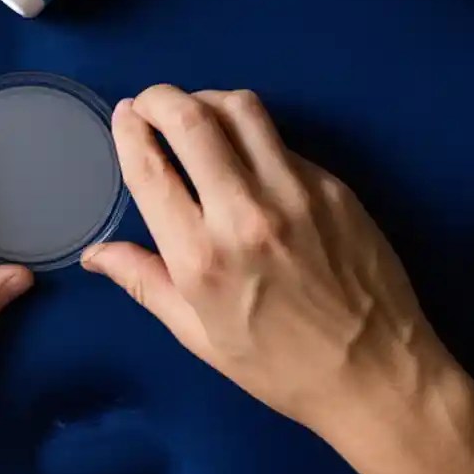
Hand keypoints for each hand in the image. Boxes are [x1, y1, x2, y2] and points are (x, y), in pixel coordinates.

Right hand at [83, 85, 473, 473]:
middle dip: (160, 99)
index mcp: (201, 257)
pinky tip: (248, 157)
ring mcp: (295, 193)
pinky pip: (281, 141)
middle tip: (150, 103)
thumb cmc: (280, 367)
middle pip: (191, 119)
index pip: (150, 168)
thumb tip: (95, 253)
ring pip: (241, 109)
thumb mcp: (199, 335)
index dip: (128, 131)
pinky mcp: (333, 186)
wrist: (378, 375)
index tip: (122, 116)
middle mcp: (244, 214)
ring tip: (197, 114)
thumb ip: (145, 282)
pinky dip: (253, 135)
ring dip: (207, 100)